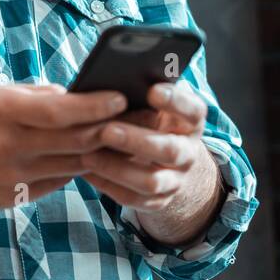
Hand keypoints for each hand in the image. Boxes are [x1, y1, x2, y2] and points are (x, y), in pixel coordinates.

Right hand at [0, 81, 128, 209]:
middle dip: (109, 129)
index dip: (96, 106)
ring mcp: (13, 176)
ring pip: (72, 164)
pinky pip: (56, 181)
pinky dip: (73, 168)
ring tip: (120, 140)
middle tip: (136, 120)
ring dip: (98, 152)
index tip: (121, 98)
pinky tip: (87, 158)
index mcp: (5, 112)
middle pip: (75, 140)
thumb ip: (34, 97)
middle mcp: (11, 146)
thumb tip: (75, 97)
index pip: (62, 111)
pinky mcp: (14, 197)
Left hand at [79, 80, 213, 212]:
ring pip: (151, 181)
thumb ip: (141, 93)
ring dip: (117, 169)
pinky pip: (133, 199)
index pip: (193, 111)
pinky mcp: (158, 201)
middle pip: (170, 150)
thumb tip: (113, 77)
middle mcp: (188, 153)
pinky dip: (108, 185)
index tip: (152, 90)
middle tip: (106, 130)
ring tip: (88, 155)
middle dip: (136, 141)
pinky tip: (86, 171)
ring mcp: (175, 180)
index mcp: (190, 123)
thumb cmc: (151, 123)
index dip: (175, 101)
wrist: (170, 166)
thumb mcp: (155, 106)